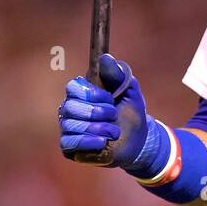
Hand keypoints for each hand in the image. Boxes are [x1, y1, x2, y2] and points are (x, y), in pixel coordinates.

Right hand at [58, 52, 149, 166]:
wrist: (138, 141)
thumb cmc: (130, 113)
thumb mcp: (130, 91)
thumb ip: (117, 74)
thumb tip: (105, 57)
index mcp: (82, 93)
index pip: (73, 87)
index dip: (91, 94)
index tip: (110, 98)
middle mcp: (71, 109)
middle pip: (70, 107)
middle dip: (96, 112)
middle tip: (114, 115)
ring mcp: (68, 128)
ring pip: (71, 126)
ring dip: (97, 128)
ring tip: (114, 132)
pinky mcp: (70, 147)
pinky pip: (68, 143)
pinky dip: (88, 142)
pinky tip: (103, 142)